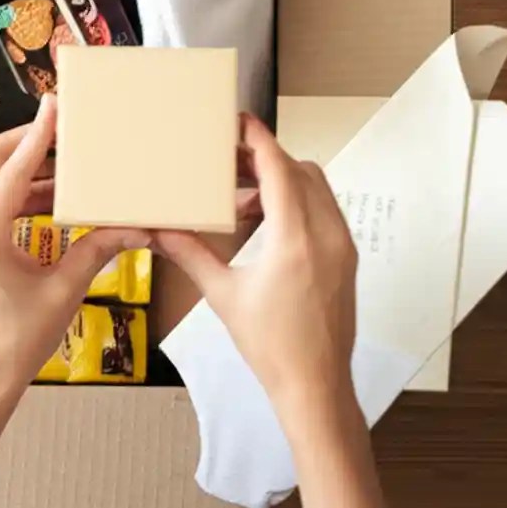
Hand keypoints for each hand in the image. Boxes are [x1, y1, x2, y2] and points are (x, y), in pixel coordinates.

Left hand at [0, 94, 148, 398]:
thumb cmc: (19, 340)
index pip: (13, 167)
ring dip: (23, 168)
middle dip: (26, 140)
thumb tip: (139, 226)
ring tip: (66, 165)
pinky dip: (14, 191)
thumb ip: (98, 249)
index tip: (55, 104)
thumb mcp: (64, 290)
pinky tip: (50, 198)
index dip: (39, 134)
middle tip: (63, 129)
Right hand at [153, 115, 357, 410]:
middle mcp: (327, 235)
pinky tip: (265, 227)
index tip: (239, 122)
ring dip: (281, 183)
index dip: (258, 140)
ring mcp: (343, 246)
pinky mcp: (346, 259)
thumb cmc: (272, 347)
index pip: (279, 170)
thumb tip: (160, 231)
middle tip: (228, 163)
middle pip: (300, 171)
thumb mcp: (223, 296)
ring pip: (316, 190)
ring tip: (241, 200)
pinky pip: (324, 213)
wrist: (314, 384)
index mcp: (295, 240)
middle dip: (265, 160)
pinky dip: (296, 205)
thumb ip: (191, 254)